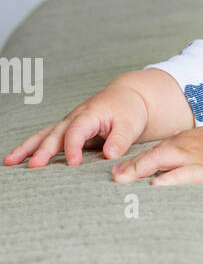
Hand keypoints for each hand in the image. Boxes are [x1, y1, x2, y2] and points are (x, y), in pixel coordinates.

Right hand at [4, 80, 149, 167]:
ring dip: (27, 149)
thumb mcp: (130, 124)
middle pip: (54, 135)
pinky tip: (18, 159)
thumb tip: (109, 155)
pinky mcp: (66, 131)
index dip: (73, 147)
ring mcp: (67, 124)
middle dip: (43, 151)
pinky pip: (46, 139)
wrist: (125, 98)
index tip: (73, 163)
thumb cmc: (128, 111)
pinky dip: (31, 148)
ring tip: (10, 161)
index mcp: (89, 115)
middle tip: (34, 166)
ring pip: (44, 136)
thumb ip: (120, 140)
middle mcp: (73, 118)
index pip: (76, 132)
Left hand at [111, 125, 202, 201]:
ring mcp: (195, 161)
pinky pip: (184, 177)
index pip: (154, 152)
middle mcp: (185, 149)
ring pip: (163, 164)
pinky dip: (169, 181)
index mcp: (183, 142)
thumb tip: (173, 136)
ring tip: (124, 181)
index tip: (117, 170)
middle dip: (132, 166)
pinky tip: (156, 186)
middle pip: (153, 156)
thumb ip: (187, 139)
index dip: (134, 161)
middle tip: (114, 176)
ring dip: (143, 172)